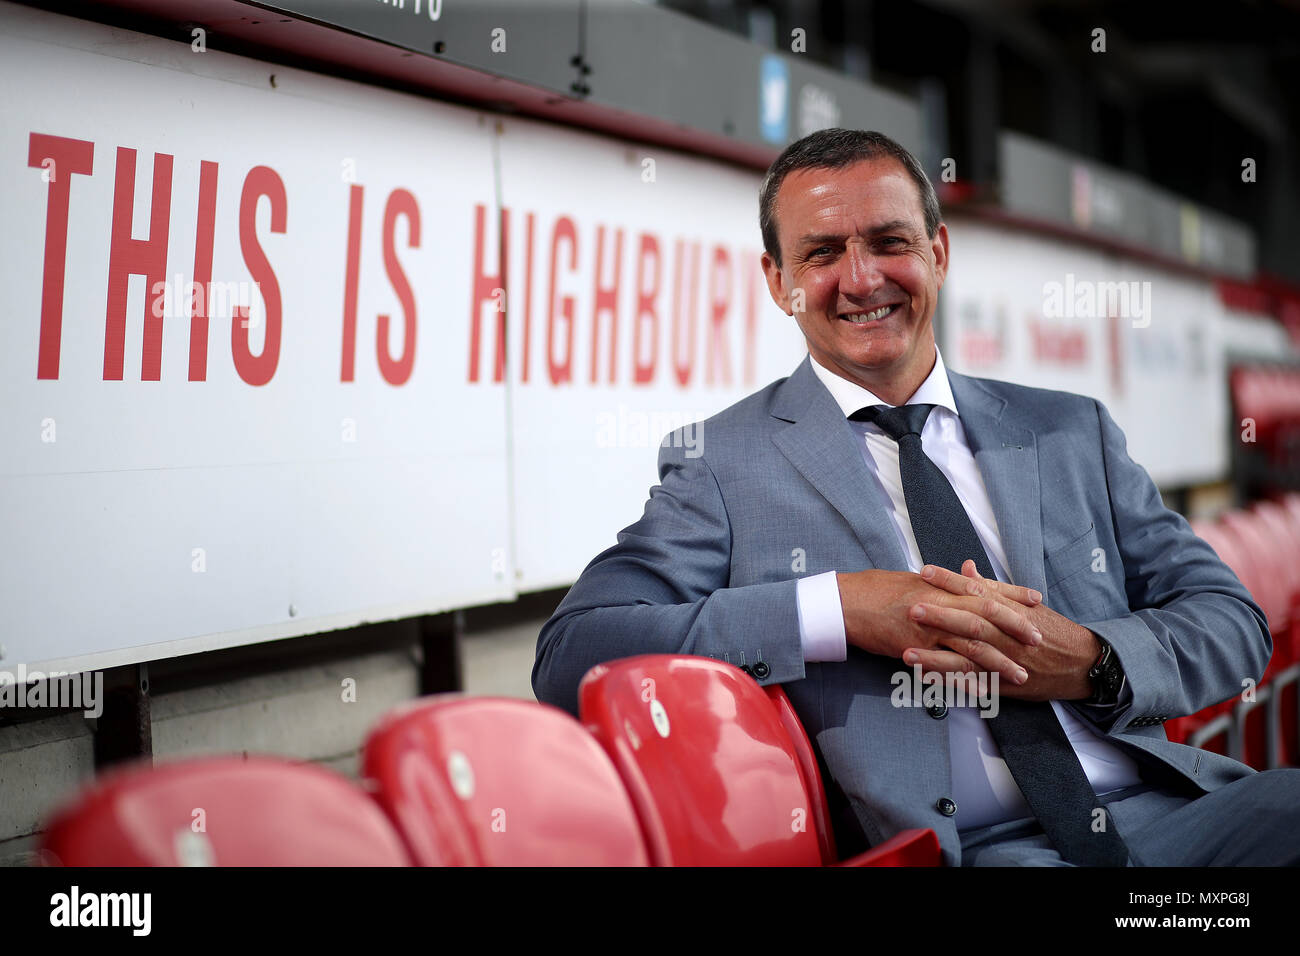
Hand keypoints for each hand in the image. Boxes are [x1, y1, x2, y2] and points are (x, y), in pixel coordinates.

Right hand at [837, 565, 1043, 686]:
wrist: (846, 602)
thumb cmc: (876, 589)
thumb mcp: (913, 581)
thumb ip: (942, 583)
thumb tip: (965, 577)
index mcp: (941, 586)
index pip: (985, 589)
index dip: (1013, 595)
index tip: (1036, 600)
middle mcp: (939, 604)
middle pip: (986, 616)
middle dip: (1016, 629)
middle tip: (1039, 641)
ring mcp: (927, 627)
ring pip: (971, 644)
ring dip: (998, 661)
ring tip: (1020, 675)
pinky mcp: (914, 647)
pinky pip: (946, 667)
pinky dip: (966, 681)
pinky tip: (983, 691)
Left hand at [902, 560, 1100, 699]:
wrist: (1081, 662)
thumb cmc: (1049, 629)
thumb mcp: (1024, 604)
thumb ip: (992, 587)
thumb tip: (966, 568)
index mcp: (1009, 610)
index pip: (976, 591)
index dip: (949, 582)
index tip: (924, 572)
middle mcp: (1006, 634)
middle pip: (970, 622)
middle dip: (940, 616)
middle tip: (911, 607)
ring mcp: (1004, 660)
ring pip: (968, 657)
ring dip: (935, 657)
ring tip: (906, 652)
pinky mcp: (1003, 683)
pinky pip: (974, 684)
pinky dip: (951, 683)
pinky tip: (926, 681)